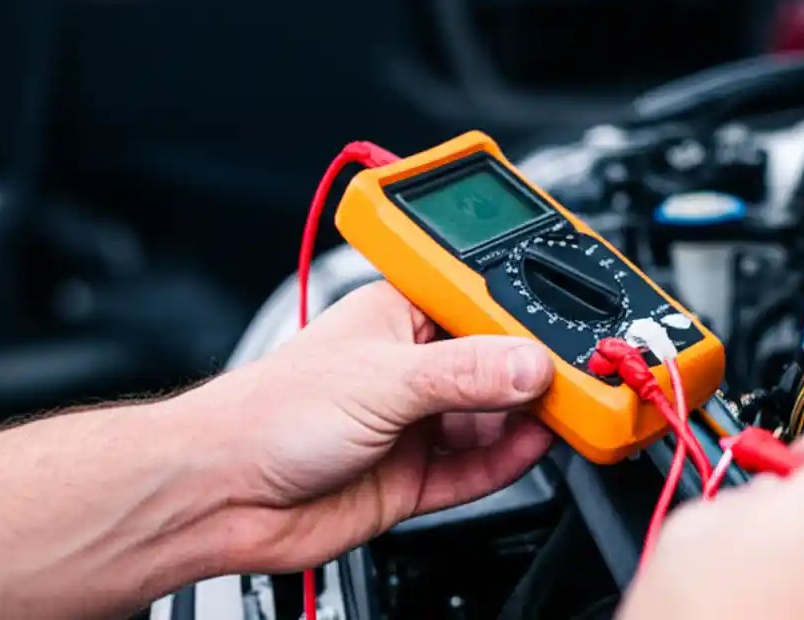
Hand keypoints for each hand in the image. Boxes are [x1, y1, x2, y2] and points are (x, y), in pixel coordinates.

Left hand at [184, 282, 554, 572]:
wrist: (221, 496)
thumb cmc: (268, 413)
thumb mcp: (381, 379)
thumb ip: (463, 374)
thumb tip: (530, 364)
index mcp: (400, 316)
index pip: (482, 307)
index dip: (527, 319)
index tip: (568, 333)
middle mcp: (413, 368)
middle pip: (497, 365)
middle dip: (536, 373)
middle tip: (581, 378)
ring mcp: (415, 424)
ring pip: (493, 419)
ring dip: (528, 419)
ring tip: (570, 414)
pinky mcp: (415, 476)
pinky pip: (478, 468)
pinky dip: (509, 461)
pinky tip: (535, 449)